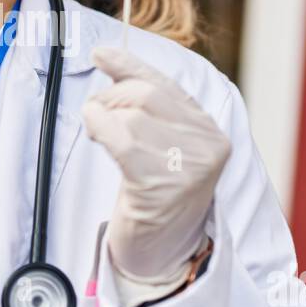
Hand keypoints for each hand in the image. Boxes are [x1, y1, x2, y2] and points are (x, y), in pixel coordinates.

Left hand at [81, 47, 230, 281]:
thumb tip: (109, 60)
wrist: (160, 253)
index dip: (131, 65)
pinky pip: (123, 142)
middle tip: (96, 116)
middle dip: (111, 98)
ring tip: (97, 136)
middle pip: (147, 96)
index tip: (102, 54)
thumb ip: (145, 108)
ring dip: (102, 118)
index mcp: (210, 131)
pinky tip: (96, 137)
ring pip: (132, 117)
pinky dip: (101, 130)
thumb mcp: (158, 146)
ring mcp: (189, 168)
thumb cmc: (154, 196)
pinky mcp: (162, 187)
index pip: (167, 85)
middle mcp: (208, 146)